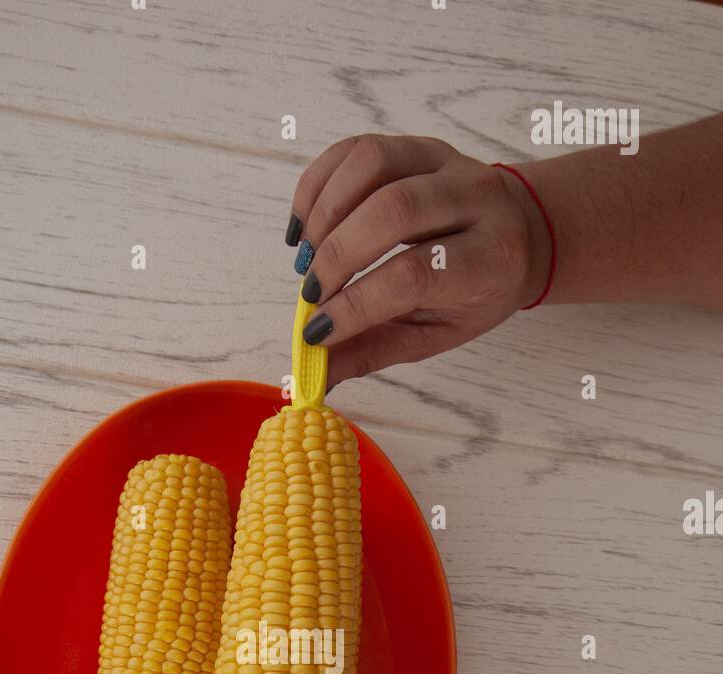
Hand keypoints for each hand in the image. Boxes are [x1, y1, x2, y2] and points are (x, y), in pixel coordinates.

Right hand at [286, 134, 551, 387]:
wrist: (519, 233)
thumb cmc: (476, 292)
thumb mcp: (437, 333)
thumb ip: (376, 350)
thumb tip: (318, 377)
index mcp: (491, 257)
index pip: (413, 275)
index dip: (357, 305)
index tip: (317, 333)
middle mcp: (474, 197)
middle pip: (392, 210)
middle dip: (336, 256)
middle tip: (310, 294)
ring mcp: (445, 160)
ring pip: (371, 164)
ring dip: (324, 214)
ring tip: (305, 258)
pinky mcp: (416, 144)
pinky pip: (355, 149)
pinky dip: (318, 186)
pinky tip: (306, 226)